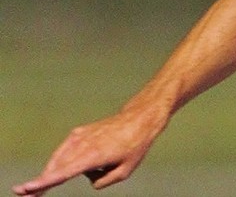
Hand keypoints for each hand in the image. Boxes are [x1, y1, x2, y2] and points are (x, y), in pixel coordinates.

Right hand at [11, 112, 158, 195]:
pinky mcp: (78, 133)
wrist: (138, 119)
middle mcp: (82, 145)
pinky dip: (70, 160)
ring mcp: (78, 136)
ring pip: (59, 161)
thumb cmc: (135, 146)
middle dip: (41, 183)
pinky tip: (93, 160)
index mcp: (93, 156)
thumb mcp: (124, 172)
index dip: (42, 183)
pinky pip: (67, 152)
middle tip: (25, 195)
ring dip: (58, 172)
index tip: (25, 189)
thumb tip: (89, 179)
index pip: (63, 174)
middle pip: (55, 169)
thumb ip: (102, 182)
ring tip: (76, 173)